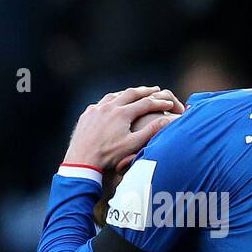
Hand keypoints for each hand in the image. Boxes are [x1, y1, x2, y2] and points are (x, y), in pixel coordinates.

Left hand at [64, 85, 181, 171]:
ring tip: (135, 94)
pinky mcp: (86, 115)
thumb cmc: (109, 156)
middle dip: (145, 91)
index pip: (146, 103)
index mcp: (122, 113)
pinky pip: (101, 103)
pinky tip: (113, 104)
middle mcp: (109, 107)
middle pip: (131, 94)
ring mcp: (96, 109)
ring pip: (115, 95)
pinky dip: (111, 101)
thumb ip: (151, 131)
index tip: (169, 105)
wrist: (82, 161)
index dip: (160, 103)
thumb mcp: (133, 145)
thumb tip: (168, 120)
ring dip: (127, 93)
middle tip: (155, 90)